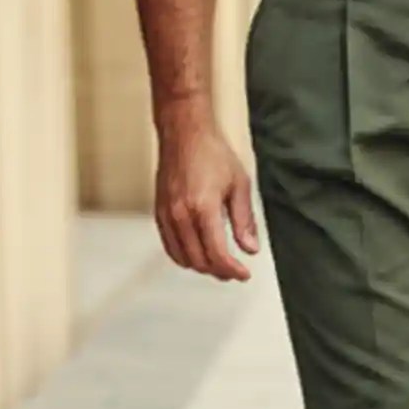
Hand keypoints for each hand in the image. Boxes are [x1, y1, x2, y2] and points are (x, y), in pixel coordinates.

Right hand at [155, 112, 259, 281]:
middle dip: (219, 271)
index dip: (232, 270)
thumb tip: (250, 248)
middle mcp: (181, 215)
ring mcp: (166, 215)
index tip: (244, 274)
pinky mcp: (158, 212)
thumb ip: (244, 220)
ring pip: (182, 257)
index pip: (217, 254)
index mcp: (203, 208)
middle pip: (199, 261)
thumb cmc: (213, 154)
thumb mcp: (239, 185)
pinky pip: (169, 246)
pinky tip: (198, 255)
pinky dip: (184, 257)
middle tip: (235, 271)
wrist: (185, 134)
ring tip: (220, 265)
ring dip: (202, 266)